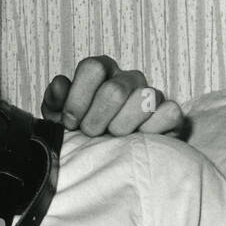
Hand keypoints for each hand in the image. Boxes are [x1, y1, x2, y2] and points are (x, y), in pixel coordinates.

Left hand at [40, 56, 183, 135]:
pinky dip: (151, 130)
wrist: (106, 158)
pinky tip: (136, 140)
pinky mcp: (170, 114)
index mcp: (101, 71)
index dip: (78, 99)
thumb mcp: (60, 118)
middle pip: (115, 90)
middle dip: (97, 120)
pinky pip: (169, 113)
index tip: (69, 122)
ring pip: (143, 100)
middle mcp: (128, 78)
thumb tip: (60, 86)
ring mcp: (151, 94)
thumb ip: (55, 101)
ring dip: (121, 128)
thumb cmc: (81, 132)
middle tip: (90, 134)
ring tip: (112, 139)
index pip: (92, 67)